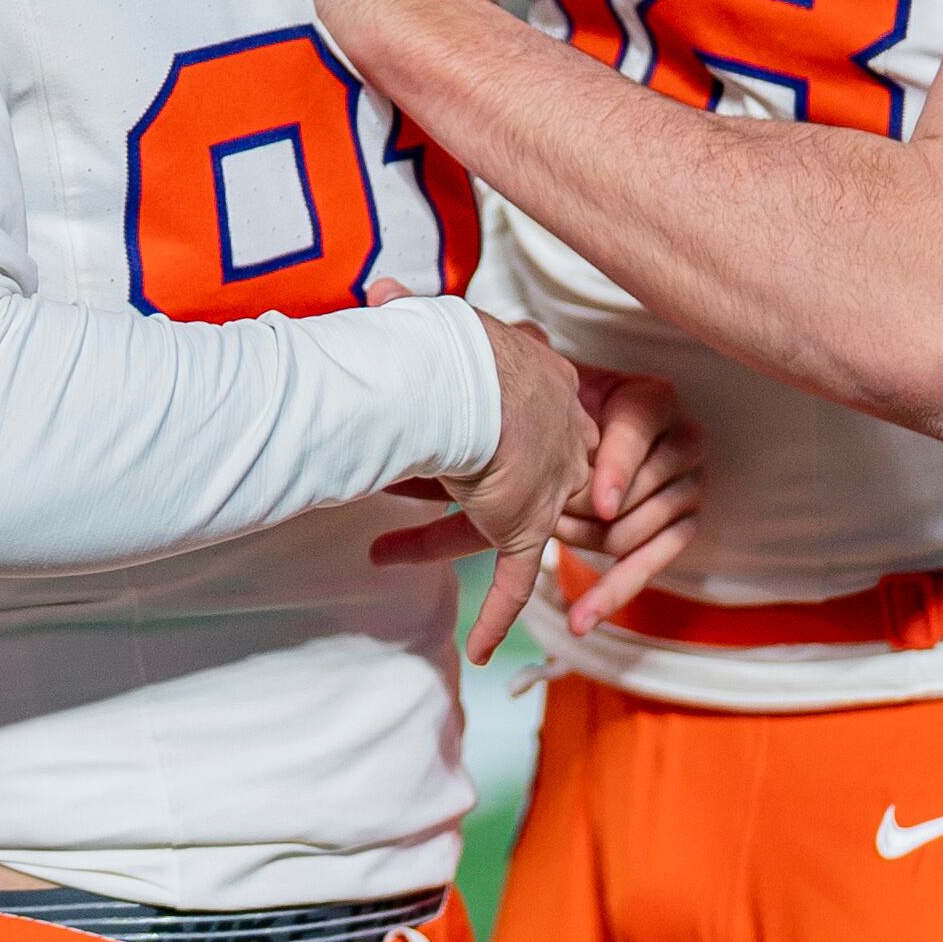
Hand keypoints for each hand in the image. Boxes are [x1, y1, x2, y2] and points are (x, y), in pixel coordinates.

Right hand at [368, 300, 596, 665]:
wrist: (467, 381)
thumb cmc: (448, 343)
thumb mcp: (438, 320)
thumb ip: (415, 312)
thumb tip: (382, 292)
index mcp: (546, 379)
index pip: (544, 404)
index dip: (523, 414)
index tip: (501, 420)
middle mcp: (560, 434)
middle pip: (546, 463)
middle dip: (515, 474)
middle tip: (482, 482)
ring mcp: (546, 484)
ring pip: (519, 520)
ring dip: (470, 538)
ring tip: (425, 554)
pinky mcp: (525, 525)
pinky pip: (514, 581)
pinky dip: (495, 614)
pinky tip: (482, 649)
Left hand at [554, 370, 700, 637]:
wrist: (586, 427)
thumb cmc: (567, 402)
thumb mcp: (564, 382)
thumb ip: (548, 366)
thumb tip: (531, 336)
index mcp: (652, 399)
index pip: (639, 430)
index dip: (617, 464)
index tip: (599, 502)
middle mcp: (681, 441)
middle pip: (639, 492)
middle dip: (587, 513)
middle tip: (546, 523)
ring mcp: (686, 488)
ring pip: (635, 532)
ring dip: (589, 544)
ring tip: (548, 537)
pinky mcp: (678, 528)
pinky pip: (650, 564)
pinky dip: (611, 592)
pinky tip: (579, 620)